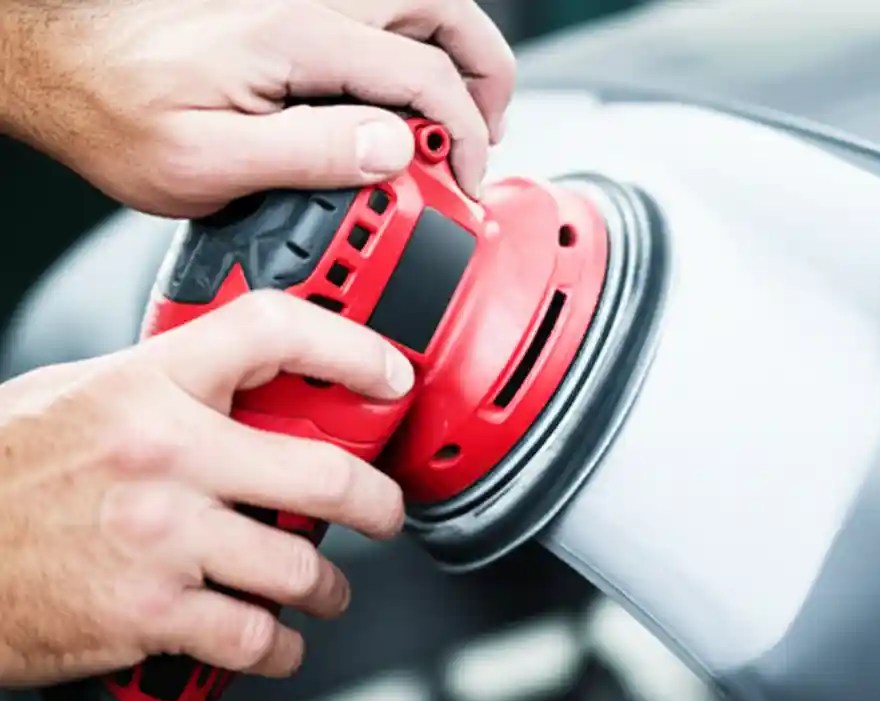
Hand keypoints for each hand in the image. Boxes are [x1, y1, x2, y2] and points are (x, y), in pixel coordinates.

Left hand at [0, 0, 515, 213]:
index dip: (462, 132)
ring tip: (461, 110)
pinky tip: (405, 91)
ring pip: (416, 5)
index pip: (422, 75)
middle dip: (484, 68)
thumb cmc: (119, 113)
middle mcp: (308, 6)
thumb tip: (392, 149)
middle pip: (441, 10)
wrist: (65, 69)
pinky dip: (414, 47)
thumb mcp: (206, 161)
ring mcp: (302, 3)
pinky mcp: (289, 14)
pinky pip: (378, 16)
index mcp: (298, 39)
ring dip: (455, 50)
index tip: (464, 178)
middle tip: (487, 128)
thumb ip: (309, 153)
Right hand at [0, 291, 413, 686]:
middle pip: (322, 473)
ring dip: (329, 588)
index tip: (389, 375)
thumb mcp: (82, 393)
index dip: (351, 349)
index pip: (272, 332)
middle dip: (376, 502)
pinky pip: (253, 636)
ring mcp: (162, 538)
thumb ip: (167, 383)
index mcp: (150, 386)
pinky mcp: (150, 612)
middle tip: (384, 512)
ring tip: (326, 589)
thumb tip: (247, 377)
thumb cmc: (5, 471)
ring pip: (300, 569)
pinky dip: (278, 646)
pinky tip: (276, 640)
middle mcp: (167, 457)